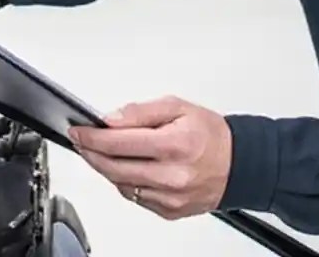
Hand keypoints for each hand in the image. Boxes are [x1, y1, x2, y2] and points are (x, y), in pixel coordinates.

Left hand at [68, 95, 231, 220]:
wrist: (240, 165)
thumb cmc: (211, 136)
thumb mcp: (179, 108)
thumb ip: (142, 111)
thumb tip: (112, 118)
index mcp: (174, 145)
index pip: (118, 142)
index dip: (92, 137)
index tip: (78, 131)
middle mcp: (172, 175)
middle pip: (113, 167)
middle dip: (91, 153)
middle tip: (82, 141)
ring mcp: (169, 197)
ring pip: (121, 184)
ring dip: (106, 168)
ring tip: (104, 152)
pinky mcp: (169, 210)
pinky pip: (134, 197)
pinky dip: (125, 182)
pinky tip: (127, 168)